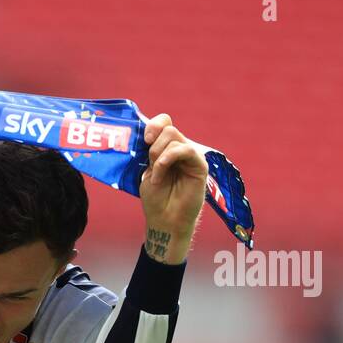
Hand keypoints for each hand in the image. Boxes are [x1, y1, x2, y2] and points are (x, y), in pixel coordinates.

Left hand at [138, 113, 207, 263]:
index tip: (143, 141)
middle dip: (153, 146)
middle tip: (150, 165)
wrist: (165, 220)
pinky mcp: (200, 165)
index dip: (153, 126)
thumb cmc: (155, 199)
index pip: (164, 122)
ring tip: (156, 176)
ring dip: (158, 156)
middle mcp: (180, 149)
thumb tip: (149, 133)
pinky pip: (185, 150)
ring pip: (173, 136)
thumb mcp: (147, 171)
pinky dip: (167, 160)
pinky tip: (160, 176)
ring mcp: (190, 156)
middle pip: (167, 128)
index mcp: (167, 148)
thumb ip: (151, 151)